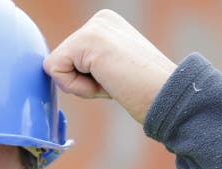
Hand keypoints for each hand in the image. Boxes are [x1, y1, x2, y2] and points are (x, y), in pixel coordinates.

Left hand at [43, 9, 176, 123]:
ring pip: (56, 67)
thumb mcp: (113, 70)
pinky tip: (106, 81)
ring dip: (81, 86)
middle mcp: (100, 19)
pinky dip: (77, 87)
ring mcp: (93, 26)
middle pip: (60, 61)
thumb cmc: (146, 92)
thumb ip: (90, 65)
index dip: (88, 80)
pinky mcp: (86, 39)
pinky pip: (54, 71)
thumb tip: (57, 69)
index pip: (69, 59)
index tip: (117, 80)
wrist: (167, 96)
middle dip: (82, 82)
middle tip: (116, 82)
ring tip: (113, 82)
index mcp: (107, 25)